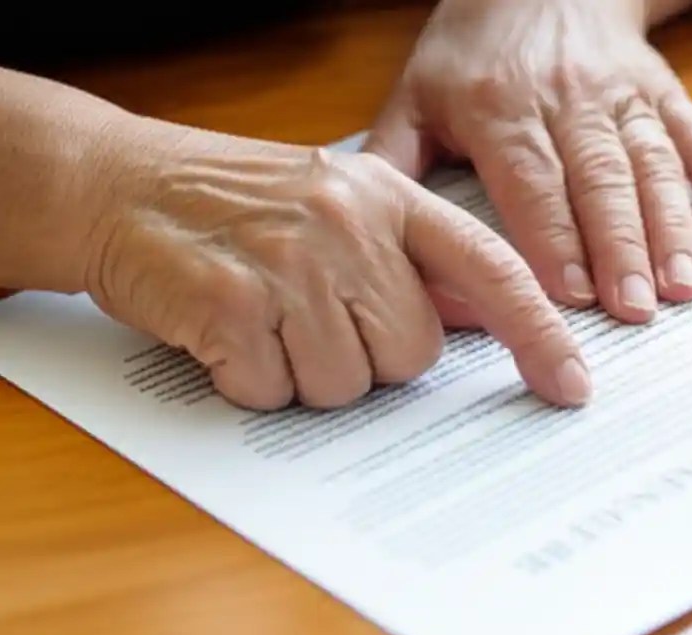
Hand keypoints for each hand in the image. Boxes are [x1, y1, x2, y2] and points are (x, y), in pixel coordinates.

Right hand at [84, 119, 591, 410]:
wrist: (119, 185)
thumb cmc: (242, 206)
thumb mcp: (343, 208)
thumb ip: (416, 262)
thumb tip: (493, 320)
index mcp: (390, 198)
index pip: (491, 271)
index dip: (539, 334)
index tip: (572, 386)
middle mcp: (349, 224)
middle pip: (412, 354)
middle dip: (369, 356)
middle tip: (315, 315)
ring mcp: (289, 262)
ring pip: (346, 385)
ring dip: (306, 373)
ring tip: (267, 316)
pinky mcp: (229, 304)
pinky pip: (274, 393)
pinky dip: (249, 380)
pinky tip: (227, 331)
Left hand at [362, 0, 691, 323]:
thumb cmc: (474, 47)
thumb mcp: (416, 93)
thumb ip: (394, 163)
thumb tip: (370, 239)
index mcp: (500, 107)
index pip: (531, 181)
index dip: (554, 239)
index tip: (571, 296)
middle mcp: (567, 100)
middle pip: (599, 181)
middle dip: (620, 249)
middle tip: (635, 310)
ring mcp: (622, 95)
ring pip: (650, 165)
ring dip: (669, 229)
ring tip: (680, 288)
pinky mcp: (661, 91)